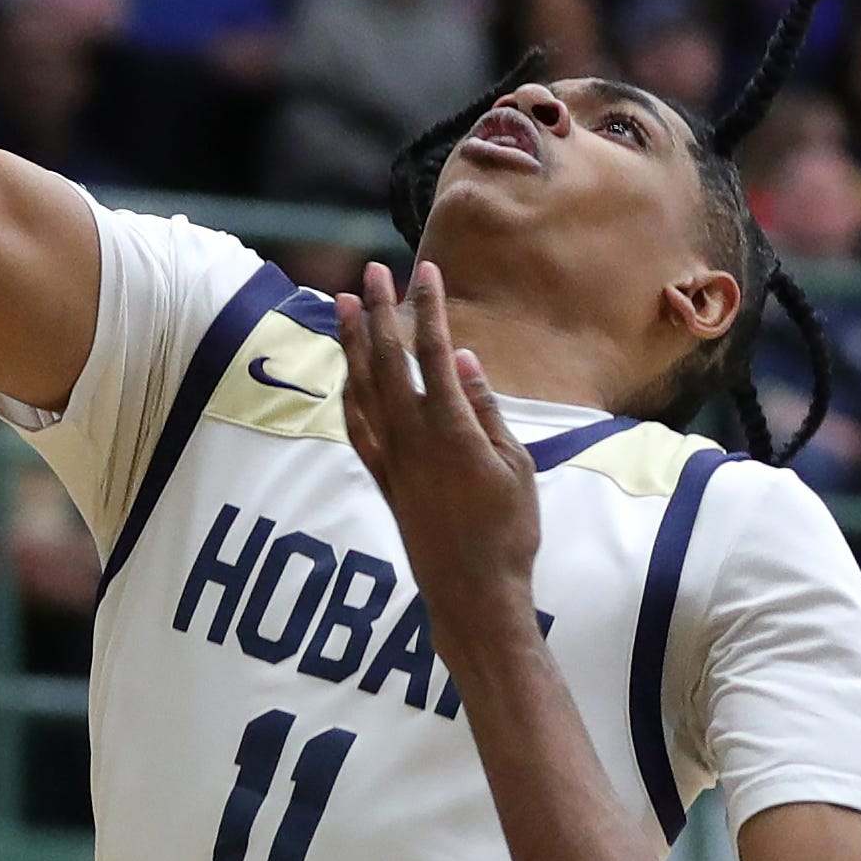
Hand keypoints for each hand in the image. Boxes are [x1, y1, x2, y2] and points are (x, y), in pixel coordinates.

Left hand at [334, 261, 538, 639]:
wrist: (473, 590)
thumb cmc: (508, 531)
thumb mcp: (517, 466)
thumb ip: (487, 410)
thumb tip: (466, 360)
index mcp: (452, 428)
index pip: (436, 352)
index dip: (430, 308)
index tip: (427, 270)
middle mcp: (413, 436)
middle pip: (388, 359)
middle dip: (378, 310)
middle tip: (373, 270)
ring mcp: (392, 457)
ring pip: (362, 387)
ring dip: (351, 342)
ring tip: (344, 304)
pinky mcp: (383, 479)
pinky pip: (357, 426)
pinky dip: (348, 393)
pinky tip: (346, 374)